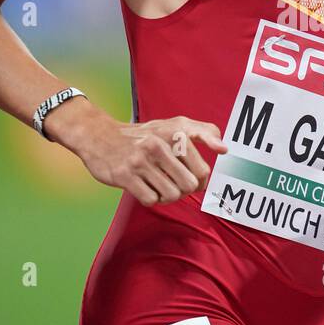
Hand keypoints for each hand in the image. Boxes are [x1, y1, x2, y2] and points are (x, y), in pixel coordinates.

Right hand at [66, 111, 227, 206]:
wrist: (99, 135)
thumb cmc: (143, 134)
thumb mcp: (174, 125)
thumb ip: (203, 131)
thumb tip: (225, 149)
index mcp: (174, 133)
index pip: (203, 171)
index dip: (200, 182)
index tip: (192, 179)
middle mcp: (158, 145)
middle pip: (189, 186)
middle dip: (183, 191)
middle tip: (173, 184)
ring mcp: (140, 161)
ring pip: (170, 195)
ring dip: (166, 195)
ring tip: (158, 185)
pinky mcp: (124, 175)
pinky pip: (150, 200)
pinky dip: (150, 198)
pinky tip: (144, 188)